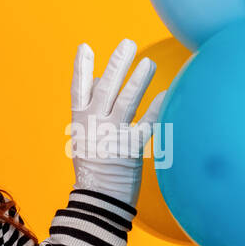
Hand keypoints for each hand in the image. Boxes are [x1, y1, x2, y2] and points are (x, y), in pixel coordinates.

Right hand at [69, 38, 165, 207]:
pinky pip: (146, 125)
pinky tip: (166, 95)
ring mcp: (112, 134)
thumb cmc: (94, 167)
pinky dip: (156, 109)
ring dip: (138, 80)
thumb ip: (93, 108)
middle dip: (117, 65)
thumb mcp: (84, 136)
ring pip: (126, 101)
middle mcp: (94, 124)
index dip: (81, 68)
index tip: (85, 47)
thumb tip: (103, 79)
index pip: (78, 89)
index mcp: (80, 121)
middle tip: (128, 44)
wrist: (97, 201)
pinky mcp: (130, 148)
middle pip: (105, 88)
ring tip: (148, 63)